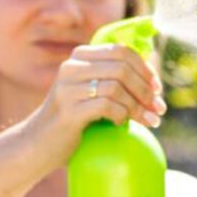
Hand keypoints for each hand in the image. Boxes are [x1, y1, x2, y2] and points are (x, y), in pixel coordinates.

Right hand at [22, 43, 165, 171]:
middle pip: (122, 68)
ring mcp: (67, 88)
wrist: (38, 145)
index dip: (145, 69)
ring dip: (137, 106)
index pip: (122, 51)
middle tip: (158, 109)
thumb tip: (155, 82)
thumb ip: (115, 81)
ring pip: (117, 86)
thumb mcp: (93, 92)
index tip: (157, 89)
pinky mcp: (68, 110)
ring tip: (147, 120)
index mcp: (80, 57)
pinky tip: (119, 124)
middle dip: (146, 89)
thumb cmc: (73, 119)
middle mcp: (72, 67)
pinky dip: (120, 115)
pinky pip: (106, 105)